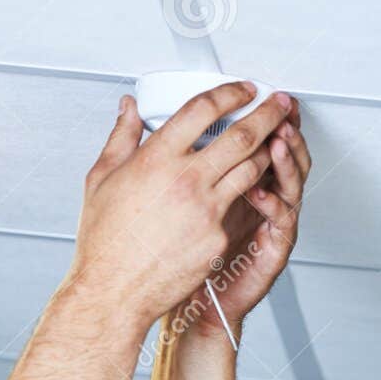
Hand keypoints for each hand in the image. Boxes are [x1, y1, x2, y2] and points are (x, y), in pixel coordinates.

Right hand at [69, 81, 295, 333]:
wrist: (113, 290)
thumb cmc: (104, 240)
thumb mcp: (100, 180)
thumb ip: (120, 137)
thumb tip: (129, 109)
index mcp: (155, 159)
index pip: (203, 108)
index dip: (230, 92)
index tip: (243, 89)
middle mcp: (184, 179)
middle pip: (243, 134)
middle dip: (269, 113)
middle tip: (280, 104)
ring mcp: (205, 208)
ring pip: (253, 167)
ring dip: (268, 150)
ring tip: (274, 141)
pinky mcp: (217, 235)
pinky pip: (241, 205)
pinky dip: (251, 190)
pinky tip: (254, 184)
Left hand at [177, 99, 311, 343]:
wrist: (189, 303)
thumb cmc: (180, 256)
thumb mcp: (168, 199)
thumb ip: (164, 159)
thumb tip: (141, 117)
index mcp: (237, 183)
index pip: (257, 141)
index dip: (260, 117)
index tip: (255, 93)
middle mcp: (259, 199)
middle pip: (283, 154)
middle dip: (283, 128)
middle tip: (278, 109)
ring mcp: (269, 223)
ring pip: (290, 183)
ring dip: (285, 160)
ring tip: (277, 141)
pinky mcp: (272, 250)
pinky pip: (281, 222)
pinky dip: (272, 204)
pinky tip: (261, 192)